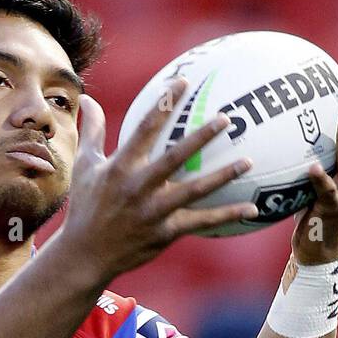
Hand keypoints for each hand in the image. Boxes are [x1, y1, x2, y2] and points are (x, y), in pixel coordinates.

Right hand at [61, 77, 257, 282]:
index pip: (145, 129)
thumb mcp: (85, 166)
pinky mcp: (165, 233)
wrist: (85, 255)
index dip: (164, 104)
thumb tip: (89, 97)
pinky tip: (252, 208)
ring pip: (194, 191)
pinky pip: (201, 222)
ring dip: (223, 175)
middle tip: (226, 119)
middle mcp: (137, 188)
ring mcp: (153, 212)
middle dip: (200, 137)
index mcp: (120, 167)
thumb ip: (93, 130)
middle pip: (174, 158)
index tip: (183, 82)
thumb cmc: (86, 207)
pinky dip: (227, 215)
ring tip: (248, 160)